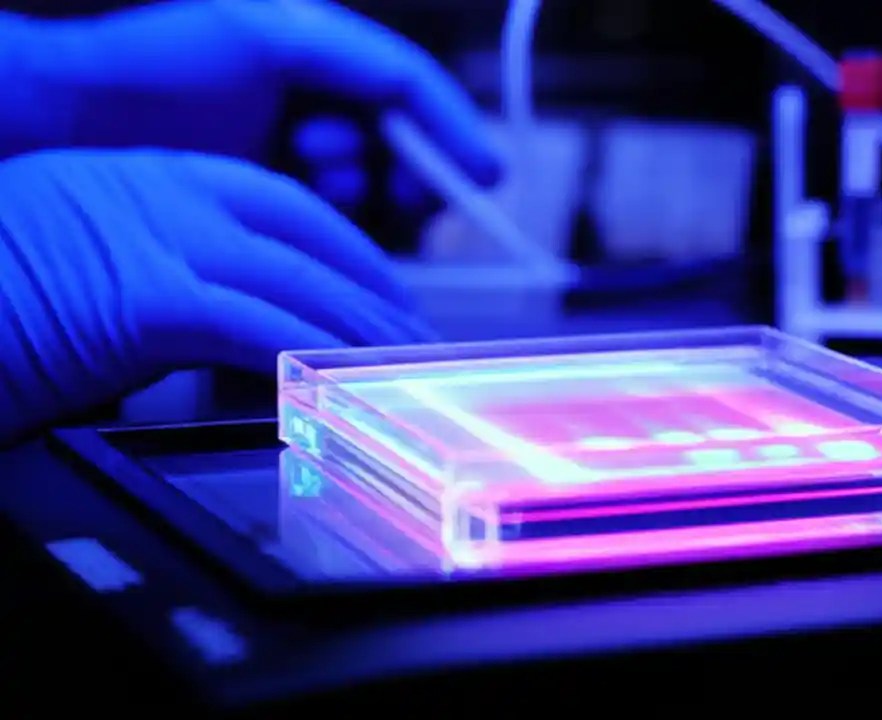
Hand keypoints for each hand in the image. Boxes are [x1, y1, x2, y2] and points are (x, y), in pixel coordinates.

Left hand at [0, 0, 499, 184]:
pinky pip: (336, 221)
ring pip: (374, 188)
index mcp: (323, 54)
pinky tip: (305, 197)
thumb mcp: (267, 34)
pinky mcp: (272, 202)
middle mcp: (317, 103)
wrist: (69, 117)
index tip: (483, 175)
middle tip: (389, 182)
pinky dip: (337, 217)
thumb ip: (360, 61)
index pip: (413, 91)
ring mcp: (294, 155)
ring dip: (363, 186)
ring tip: (315, 167)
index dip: (454, 132)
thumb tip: (428, 107)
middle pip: (404, 146)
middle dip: (406, 164)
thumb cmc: (155, 60)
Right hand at [0, 149, 434, 444]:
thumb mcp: (97, 272)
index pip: (286, 208)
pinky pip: (261, 332)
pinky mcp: (150, 300)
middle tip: (417, 341)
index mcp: (154, 178)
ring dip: (361, 336)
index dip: (351, 254)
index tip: (387, 292)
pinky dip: (312, 363)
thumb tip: (243, 338)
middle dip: (375, 296)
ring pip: (298, 285)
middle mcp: (165, 193)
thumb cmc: (2, 307)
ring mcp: (160, 238)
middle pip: (309, 241)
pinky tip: (342, 389)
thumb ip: (175, 284)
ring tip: (401, 374)